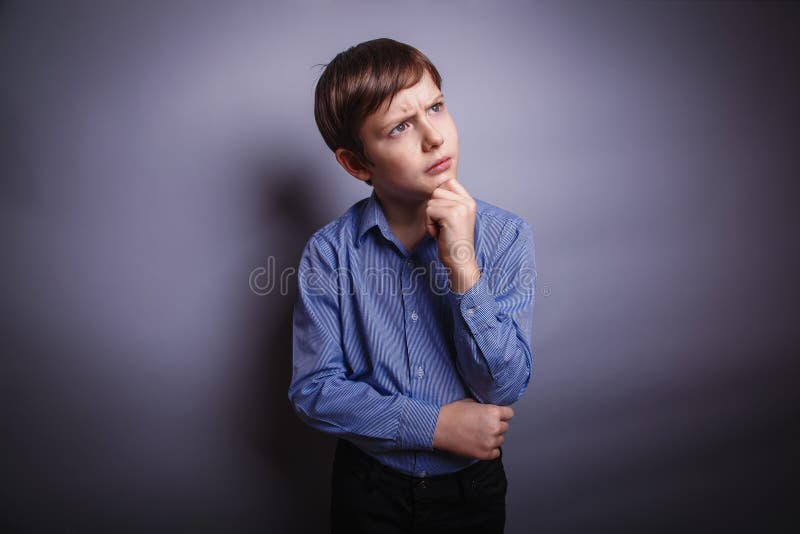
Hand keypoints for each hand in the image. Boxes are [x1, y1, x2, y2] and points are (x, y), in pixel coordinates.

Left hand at [426, 178, 480, 292]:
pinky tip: (439, 234)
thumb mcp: (453, 218)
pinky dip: (429, 224)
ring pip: (431, 201)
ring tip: (441, 230)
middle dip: (433, 209)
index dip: (440, 197)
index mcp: (469, 201)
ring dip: (430, 218)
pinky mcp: (452, 214)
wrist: (460, 261)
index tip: (443, 215)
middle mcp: (467, 202)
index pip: (449, 182)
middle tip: (442, 225)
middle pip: (437, 191)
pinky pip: (429, 211)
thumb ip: (448, 203)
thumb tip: (434, 189)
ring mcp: (461, 207)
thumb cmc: (452, 243)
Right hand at [432, 398, 513, 459]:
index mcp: (493, 412)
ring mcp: (490, 442)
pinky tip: (481, 443)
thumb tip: (490, 410)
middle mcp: (494, 427)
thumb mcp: (471, 402)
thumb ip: (485, 407)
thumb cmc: (452, 413)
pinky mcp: (484, 454)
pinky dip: (490, 449)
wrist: (439, 427)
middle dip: (496, 425)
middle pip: (505, 427)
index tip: (497, 416)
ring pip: (500, 440)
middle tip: (483, 425)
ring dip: (493, 437)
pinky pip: (496, 452)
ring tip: (479, 434)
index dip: (502, 414)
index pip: (509, 414)